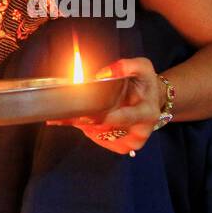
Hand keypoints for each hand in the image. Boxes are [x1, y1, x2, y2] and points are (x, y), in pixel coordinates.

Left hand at [48, 57, 163, 155]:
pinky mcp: (122, 147)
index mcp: (146, 113)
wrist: (151, 100)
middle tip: (60, 117)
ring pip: (98, 137)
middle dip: (82, 122)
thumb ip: (126, 66)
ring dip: (83, 126)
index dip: (101, 118)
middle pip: (105, 130)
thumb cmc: (144, 83)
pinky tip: (85, 119)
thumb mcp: (142, 67)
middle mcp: (140, 131)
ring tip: (71, 115)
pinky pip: (98, 139)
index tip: (80, 116)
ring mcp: (130, 142)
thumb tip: (103, 73)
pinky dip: (88, 130)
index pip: (122, 118)